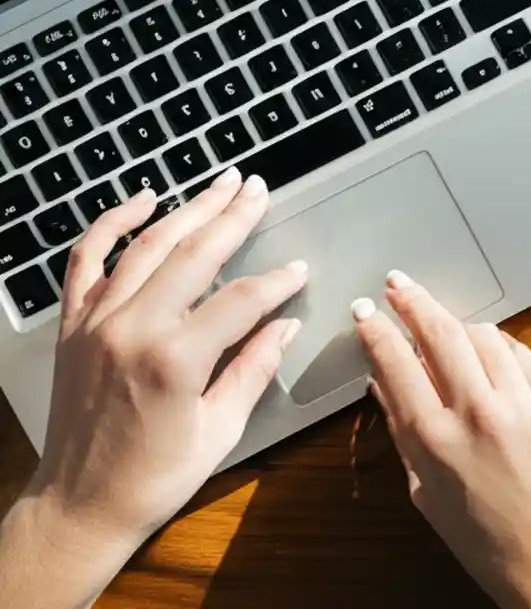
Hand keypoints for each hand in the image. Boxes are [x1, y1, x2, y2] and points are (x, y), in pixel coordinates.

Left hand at [0, 168, 307, 607]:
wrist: (80, 504)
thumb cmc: (155, 477)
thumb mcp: (220, 428)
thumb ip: (253, 368)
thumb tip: (285, 324)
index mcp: (175, 359)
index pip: (240, 300)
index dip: (276, 282)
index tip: (299, 269)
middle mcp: (132, 328)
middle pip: (193, 255)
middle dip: (232, 218)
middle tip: (259, 189)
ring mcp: (96, 321)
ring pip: (146, 246)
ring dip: (186, 210)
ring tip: (219, 185)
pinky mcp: (73, 325)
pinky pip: (87, 259)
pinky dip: (111, 224)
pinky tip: (141, 201)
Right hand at [353, 271, 530, 608]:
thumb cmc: (486, 542)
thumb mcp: (426, 491)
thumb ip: (403, 431)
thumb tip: (383, 379)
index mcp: (435, 440)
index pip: (396, 362)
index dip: (377, 329)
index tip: (367, 311)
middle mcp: (479, 413)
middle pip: (440, 331)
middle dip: (414, 300)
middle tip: (398, 284)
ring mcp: (525, 404)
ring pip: (485, 335)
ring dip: (459, 324)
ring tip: (443, 323)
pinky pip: (523, 354)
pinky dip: (501, 347)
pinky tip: (489, 350)